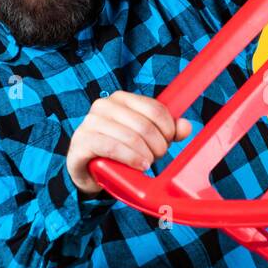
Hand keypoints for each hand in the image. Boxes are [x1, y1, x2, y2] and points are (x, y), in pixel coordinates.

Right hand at [67, 91, 192, 193]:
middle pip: (145, 125)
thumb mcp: (146, 139)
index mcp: (121, 98)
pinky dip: (130, 158)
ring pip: (131, 137)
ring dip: (145, 155)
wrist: (88, 170)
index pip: (155, 109)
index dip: (168, 128)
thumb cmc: (119, 150)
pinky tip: (139, 166)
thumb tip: (186, 126)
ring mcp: (90, 122)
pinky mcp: (82, 141)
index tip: (169, 142)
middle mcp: (103, 105)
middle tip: (156, 157)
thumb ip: (168, 131)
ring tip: (146, 164)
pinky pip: (112, 148)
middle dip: (157, 145)